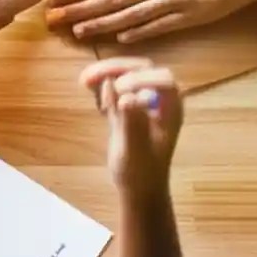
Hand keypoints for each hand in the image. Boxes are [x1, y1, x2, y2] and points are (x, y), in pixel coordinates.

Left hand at [48, 0, 256, 43]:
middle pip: (111, 0)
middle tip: (52, 20)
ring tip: (76, 32)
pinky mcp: (190, 17)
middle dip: (79, 11)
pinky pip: (159, 27)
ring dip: (101, 25)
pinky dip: (137, 33)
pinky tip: (117, 39)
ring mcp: (174, 3)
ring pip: (130, 16)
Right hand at [79, 58, 183, 197]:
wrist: (136, 187)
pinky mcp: (126, 107)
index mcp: (171, 109)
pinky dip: (101, 83)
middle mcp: (159, 100)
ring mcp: (142, 102)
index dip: (141, 79)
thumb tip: (125, 97)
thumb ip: (131, 123)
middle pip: (142, 70)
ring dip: (106, 73)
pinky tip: (87, 85)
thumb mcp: (134, 151)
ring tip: (85, 81)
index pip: (163, 80)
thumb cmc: (140, 173)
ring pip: (126, 75)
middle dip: (117, 69)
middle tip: (90, 77)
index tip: (118, 89)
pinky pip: (115, 88)